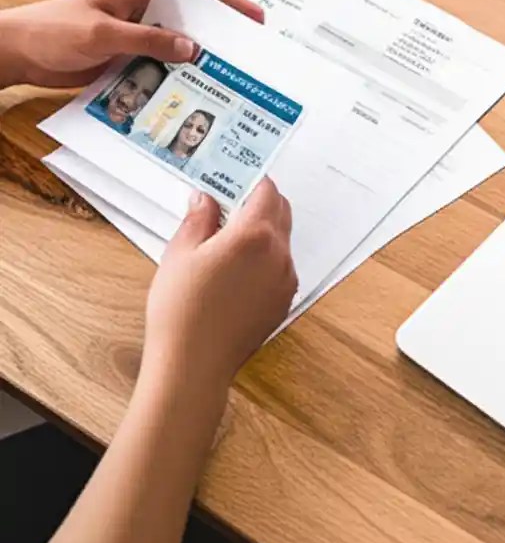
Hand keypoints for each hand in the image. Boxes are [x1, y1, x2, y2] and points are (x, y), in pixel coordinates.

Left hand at [0, 0, 263, 88]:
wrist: (16, 52)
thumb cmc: (51, 32)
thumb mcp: (101, 34)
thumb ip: (146, 40)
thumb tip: (192, 48)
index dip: (230, 2)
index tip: (257, 19)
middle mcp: (144, 11)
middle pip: (194, 19)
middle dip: (223, 34)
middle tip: (253, 54)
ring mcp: (138, 35)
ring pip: (181, 45)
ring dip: (202, 60)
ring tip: (233, 78)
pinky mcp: (130, 57)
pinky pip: (163, 65)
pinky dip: (180, 76)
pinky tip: (196, 93)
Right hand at [144, 178, 296, 390]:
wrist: (195, 363)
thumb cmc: (181, 309)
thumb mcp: (180, 254)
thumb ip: (199, 219)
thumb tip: (205, 198)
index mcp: (254, 235)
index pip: (267, 192)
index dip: (252, 181)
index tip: (235, 179)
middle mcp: (279, 255)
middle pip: (281, 213)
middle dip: (260, 203)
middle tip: (230, 204)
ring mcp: (286, 279)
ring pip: (282, 241)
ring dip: (263, 232)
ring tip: (226, 240)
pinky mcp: (284, 301)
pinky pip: (281, 267)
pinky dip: (265, 258)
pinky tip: (235, 270)